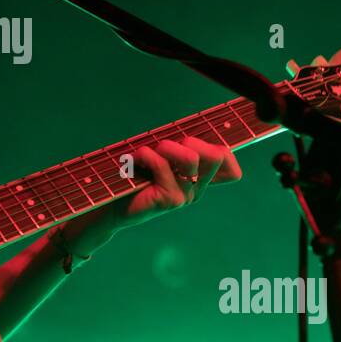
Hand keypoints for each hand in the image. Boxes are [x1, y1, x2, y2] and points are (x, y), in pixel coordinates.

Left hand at [63, 135, 242, 254]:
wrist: (109, 207)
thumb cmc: (132, 177)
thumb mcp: (158, 159)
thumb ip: (175, 149)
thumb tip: (187, 134)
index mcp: (198, 181)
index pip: (230, 168)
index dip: (223, 150)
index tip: (197, 141)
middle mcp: (196, 190)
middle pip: (216, 154)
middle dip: (189, 140)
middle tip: (163, 148)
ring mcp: (186, 196)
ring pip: (191, 157)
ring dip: (165, 147)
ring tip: (147, 154)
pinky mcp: (171, 200)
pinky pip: (162, 164)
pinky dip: (145, 155)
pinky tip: (134, 161)